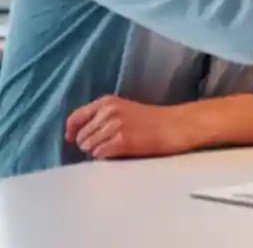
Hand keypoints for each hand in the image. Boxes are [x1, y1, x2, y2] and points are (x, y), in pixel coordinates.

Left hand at [65, 95, 195, 159]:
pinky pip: (99, 154)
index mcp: (107, 102)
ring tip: (115, 147)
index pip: (76, 117)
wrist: (175, 126)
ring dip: (97, 150)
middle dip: (89, 143)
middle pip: (80, 136)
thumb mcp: (124, 108)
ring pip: (88, 146)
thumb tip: (76, 135)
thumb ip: (101, 116)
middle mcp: (108, 112)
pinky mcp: (122, 141)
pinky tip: (119, 151)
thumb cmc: (152, 120)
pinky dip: (105, 156)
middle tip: (106, 144)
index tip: (70, 139)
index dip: (70, 131)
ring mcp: (115, 126)